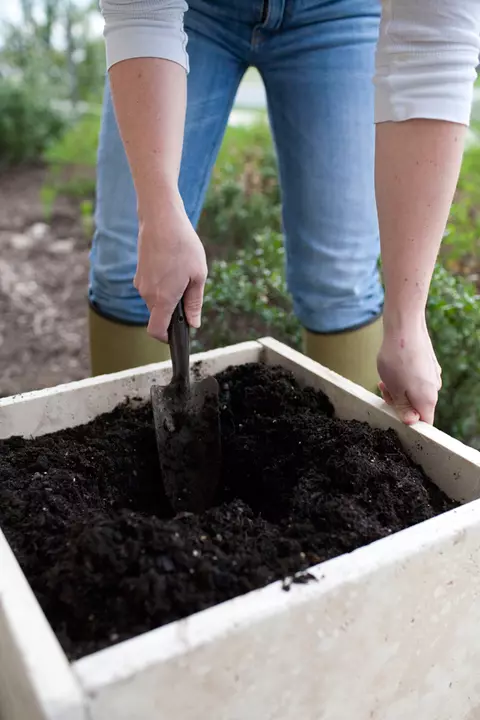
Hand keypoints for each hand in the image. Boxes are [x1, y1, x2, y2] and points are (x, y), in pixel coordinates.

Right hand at [134, 193, 206, 341]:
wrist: (160, 218)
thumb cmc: (183, 245)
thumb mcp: (198, 275)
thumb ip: (194, 303)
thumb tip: (194, 323)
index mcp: (163, 298)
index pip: (156, 331)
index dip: (166, 338)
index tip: (177, 335)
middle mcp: (147, 294)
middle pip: (158, 315)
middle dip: (172, 312)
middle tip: (190, 290)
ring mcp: (141, 283)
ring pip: (155, 300)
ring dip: (169, 295)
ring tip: (183, 272)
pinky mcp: (139, 273)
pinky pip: (151, 287)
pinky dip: (162, 284)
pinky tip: (173, 265)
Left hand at [377, 317, 441, 424]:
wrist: (405, 327)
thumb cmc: (397, 359)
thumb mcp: (395, 390)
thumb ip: (403, 408)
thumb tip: (412, 421)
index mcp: (428, 400)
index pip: (425, 422)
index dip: (409, 422)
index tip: (394, 412)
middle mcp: (435, 388)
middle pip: (417, 406)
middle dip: (398, 402)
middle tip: (383, 389)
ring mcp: (433, 374)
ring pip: (414, 390)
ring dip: (398, 388)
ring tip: (385, 376)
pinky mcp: (428, 363)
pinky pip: (416, 378)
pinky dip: (403, 377)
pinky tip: (393, 366)